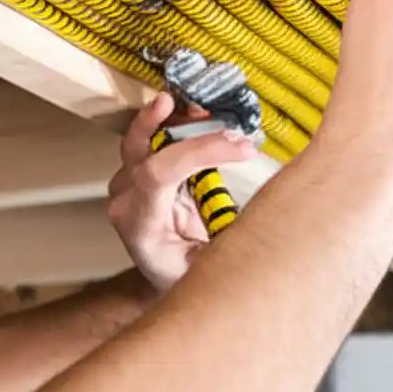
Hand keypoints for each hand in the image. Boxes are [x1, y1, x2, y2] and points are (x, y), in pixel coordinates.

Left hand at [106, 91, 258, 292]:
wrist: (172, 283)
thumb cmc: (193, 281)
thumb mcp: (213, 269)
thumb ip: (229, 242)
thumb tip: (266, 213)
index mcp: (140, 228)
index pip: (157, 176)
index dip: (200, 153)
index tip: (244, 148)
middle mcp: (125, 203)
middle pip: (141, 149)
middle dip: (184, 127)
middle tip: (222, 115)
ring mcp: (127, 186)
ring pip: (142, 138)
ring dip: (177, 118)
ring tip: (212, 108)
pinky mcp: (138, 175)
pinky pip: (150, 139)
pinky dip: (174, 122)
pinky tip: (199, 113)